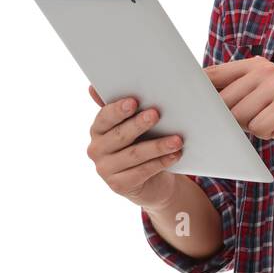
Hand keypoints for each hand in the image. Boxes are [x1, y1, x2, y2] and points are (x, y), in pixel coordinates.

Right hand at [86, 84, 185, 209]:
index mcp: (97, 130)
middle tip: (156, 114)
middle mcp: (96, 150)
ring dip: (157, 146)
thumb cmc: (142, 145)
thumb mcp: (135, 127)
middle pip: (119, 135)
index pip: (104, 117)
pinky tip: (175, 155)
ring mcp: (105, 170)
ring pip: (134, 154)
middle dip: (139, 124)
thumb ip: (126, 109)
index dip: (118, 110)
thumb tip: (99, 87)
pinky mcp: (118, 186)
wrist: (151, 182)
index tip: (134, 101)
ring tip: (177, 140)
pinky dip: (160, 163)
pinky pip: (142, 172)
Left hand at [204, 56, 273, 156]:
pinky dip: (266, 134)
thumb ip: (235, 94)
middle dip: (232, 118)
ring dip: (251, 127)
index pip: (214, 74)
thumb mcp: (261, 97)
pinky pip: (257, 127)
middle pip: (224, 101)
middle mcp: (265, 70)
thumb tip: (199, 104)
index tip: (185, 101)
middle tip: (256, 119)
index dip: (198, 90)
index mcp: (256, 65)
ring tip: (271, 121)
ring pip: (239, 116)